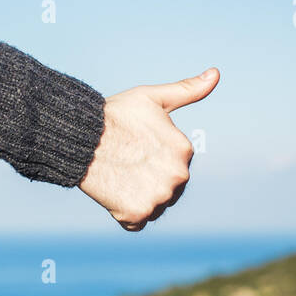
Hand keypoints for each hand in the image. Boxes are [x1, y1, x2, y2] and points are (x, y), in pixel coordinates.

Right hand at [79, 68, 218, 230]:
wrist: (79, 136)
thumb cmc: (115, 115)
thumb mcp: (153, 97)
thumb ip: (188, 90)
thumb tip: (216, 74)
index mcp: (184, 151)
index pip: (173, 164)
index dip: (152, 156)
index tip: (134, 146)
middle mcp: (177, 178)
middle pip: (167, 187)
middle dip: (149, 179)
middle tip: (125, 162)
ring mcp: (158, 198)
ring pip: (154, 205)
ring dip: (139, 196)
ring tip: (119, 176)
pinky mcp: (136, 214)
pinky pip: (138, 221)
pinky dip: (127, 212)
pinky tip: (114, 192)